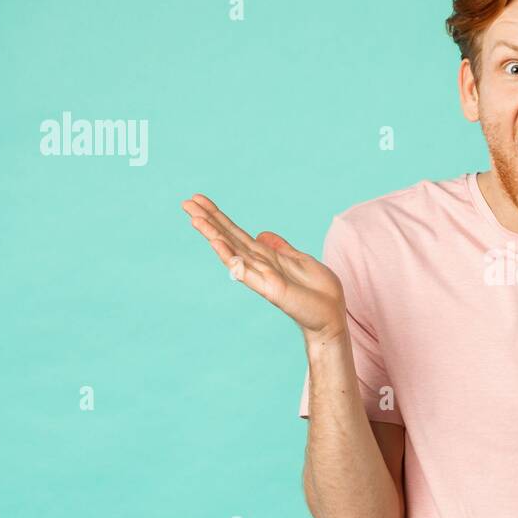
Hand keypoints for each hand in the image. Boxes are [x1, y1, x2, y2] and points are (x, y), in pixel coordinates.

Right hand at [180, 193, 346, 341]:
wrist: (331, 318)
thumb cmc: (319, 293)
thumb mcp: (301, 260)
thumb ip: (280, 248)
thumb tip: (263, 234)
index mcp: (267, 256)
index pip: (237, 233)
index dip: (219, 216)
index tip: (200, 200)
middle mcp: (259, 265)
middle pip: (229, 237)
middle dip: (209, 220)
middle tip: (186, 202)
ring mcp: (262, 276)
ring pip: (232, 250)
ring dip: (213, 234)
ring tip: (194, 218)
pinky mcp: (270, 288)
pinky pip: (246, 270)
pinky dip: (230, 256)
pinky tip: (216, 243)